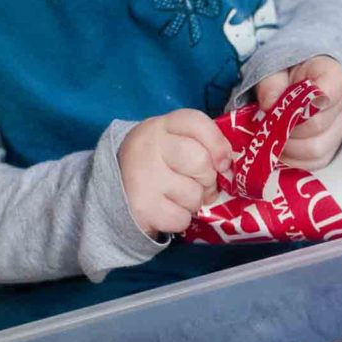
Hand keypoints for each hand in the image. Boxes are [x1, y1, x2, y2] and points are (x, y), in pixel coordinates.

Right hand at [119, 110, 232, 237]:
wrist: (115, 190)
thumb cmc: (158, 164)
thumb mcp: (174, 142)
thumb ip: (202, 145)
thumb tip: (227, 167)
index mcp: (161, 126)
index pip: (197, 123)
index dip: (218, 144)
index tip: (222, 162)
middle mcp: (149, 146)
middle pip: (201, 162)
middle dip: (208, 179)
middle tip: (198, 183)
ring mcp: (143, 177)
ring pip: (194, 195)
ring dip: (193, 202)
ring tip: (176, 196)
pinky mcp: (142, 207)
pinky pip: (181, 218)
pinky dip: (179, 219)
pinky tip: (165, 209)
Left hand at [256, 56, 341, 169]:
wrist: (301, 84)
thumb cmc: (290, 75)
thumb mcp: (277, 69)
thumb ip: (271, 83)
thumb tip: (269, 105)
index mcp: (333, 77)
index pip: (326, 94)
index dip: (302, 104)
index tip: (285, 104)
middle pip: (317, 125)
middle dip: (287, 127)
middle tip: (269, 122)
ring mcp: (338, 131)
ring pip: (315, 150)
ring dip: (287, 147)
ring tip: (272, 136)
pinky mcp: (329, 151)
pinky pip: (311, 163)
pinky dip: (291, 160)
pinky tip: (279, 148)